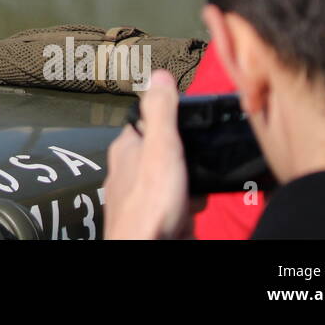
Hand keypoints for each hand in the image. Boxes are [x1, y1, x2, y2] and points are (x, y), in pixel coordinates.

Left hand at [104, 70, 191, 239]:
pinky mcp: (158, 218)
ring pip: (171, 178)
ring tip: (197, 183)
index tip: (185, 118)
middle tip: (198, 157)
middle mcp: (128, 172)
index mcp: (125, 149)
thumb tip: (159, 75)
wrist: (151, 249)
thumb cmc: (150, 204)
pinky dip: (190, 202)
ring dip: (189, 179)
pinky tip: (195, 205)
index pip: (143, 122)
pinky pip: (178, 203)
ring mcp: (142, 197)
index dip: (166, 119)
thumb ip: (161, 112)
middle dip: (184, 154)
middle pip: (161, 151)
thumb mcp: (161, 147)